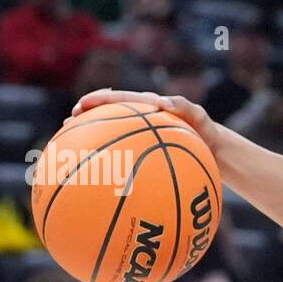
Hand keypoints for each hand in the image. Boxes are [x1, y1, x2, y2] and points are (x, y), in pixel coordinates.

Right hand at [69, 89, 222, 155]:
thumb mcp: (200, 117)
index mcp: (146, 108)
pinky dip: (111, 167)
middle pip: (106, 117)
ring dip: (91, 141)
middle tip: (67, 123)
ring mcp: (140, 141)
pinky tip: (99, 181)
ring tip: (70, 148)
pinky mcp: (144, 156)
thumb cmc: (207, 132)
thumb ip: (185, 107)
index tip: (81, 105)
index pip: (117, 100)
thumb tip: (163, 102)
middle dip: (85, 118)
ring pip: (110, 138)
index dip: (97, 101)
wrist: (215, 152)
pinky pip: (124, 160)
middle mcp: (139, 123)